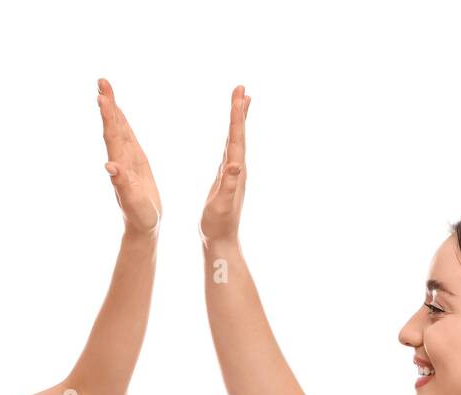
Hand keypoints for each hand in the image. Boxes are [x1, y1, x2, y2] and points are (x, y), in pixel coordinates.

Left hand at [97, 78, 161, 236]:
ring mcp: (127, 160)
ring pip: (118, 129)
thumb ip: (122, 184)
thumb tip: (109, 167)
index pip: (111, 135)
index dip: (107, 116)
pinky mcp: (135, 162)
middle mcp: (120, 159)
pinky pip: (127, 138)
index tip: (101, 96)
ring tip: (105, 89)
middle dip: (108, 104)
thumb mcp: (132, 201)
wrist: (143, 226)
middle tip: (101, 81)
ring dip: (112, 110)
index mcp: (119, 165)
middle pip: (113, 127)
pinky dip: (122, 123)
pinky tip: (119, 114)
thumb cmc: (139, 216)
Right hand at [199, 84, 250, 244]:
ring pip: (237, 140)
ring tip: (241, 102)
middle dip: (239, 110)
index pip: (237, 137)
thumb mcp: (222, 204)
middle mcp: (237, 169)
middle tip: (241, 88)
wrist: (221, 240)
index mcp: (235, 170)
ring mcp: (233, 173)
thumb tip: (236, 165)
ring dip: (238, 120)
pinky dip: (232, 137)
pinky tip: (231, 136)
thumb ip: (229, 184)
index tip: (239, 94)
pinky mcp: (227, 178)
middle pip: (239, 133)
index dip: (237, 115)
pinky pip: (231, 151)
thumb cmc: (218, 224)